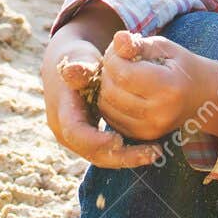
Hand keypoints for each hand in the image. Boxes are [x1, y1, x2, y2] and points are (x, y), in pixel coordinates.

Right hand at [42, 38, 164, 168]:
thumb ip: (80, 67)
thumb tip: (72, 70)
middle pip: (92, 153)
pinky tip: (150, 150)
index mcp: (62, 111)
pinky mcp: (89, 139)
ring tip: (155, 153)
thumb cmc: (78, 59)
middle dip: (121, 157)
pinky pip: (107, 153)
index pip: (76, 133)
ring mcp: (77, 138)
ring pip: (101, 157)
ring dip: (128, 158)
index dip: (97, 140)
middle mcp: (65, 131)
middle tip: (151, 154)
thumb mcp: (79, 59)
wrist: (69, 64)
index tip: (119, 140)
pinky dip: (126, 153)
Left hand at [96, 30, 217, 142]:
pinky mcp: (143, 136)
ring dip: (106, 87)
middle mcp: (160, 113)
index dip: (113, 58)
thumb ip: (139, 44)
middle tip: (117, 61)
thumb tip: (117, 38)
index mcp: (168, 88)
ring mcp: (152, 129)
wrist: (201, 96)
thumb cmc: (181, 67)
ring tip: (120, 75)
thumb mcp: (164, 48)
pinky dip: (110, 103)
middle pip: (112, 92)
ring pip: (107, 107)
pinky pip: (111, 119)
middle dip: (107, 72)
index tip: (119, 50)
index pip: (123, 74)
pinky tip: (122, 91)